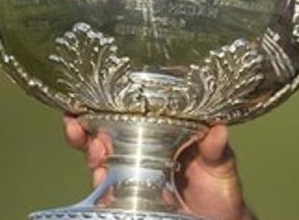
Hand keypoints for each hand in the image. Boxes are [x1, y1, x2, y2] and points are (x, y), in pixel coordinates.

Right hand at [63, 115, 253, 219]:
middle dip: (85, 128)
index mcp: (160, 134)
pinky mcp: (127, 201)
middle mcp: (139, 153)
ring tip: (92, 148)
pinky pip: (105, 194)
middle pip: (103, 136)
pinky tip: (100, 179)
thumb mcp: (221, 165)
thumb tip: (219, 131)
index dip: (108, 105)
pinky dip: (99, 187)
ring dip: (90, 153)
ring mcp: (131, 178)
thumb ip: (216, 150)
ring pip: (99, 162)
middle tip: (77, 122)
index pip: (129, 115)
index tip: (91, 97)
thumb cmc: (219, 188)